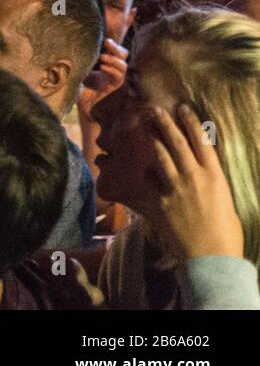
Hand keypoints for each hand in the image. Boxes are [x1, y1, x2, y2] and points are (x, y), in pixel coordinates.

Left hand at [77, 39, 127, 122]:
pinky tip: (104, 68)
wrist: (86, 113)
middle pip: (122, 54)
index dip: (110, 44)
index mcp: (104, 66)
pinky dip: (113, 70)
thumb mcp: (77, 76)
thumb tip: (64, 52)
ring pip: (123, 65)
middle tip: (107, 42)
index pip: (112, 51)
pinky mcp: (118, 88)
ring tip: (103, 57)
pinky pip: (120, 77)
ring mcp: (116, 79)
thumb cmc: (81, 95)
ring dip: (114, 59)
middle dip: (116, 47)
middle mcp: (112, 71)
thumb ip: (76, 66)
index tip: (102, 38)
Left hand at [144, 103, 243, 261]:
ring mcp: (174, 188)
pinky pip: (148, 180)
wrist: (211, 257)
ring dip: (152, 139)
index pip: (202, 142)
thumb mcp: (224, 201)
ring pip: (160, 156)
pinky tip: (140, 166)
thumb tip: (201, 173)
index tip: (182, 108)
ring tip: (145, 126)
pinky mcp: (159, 201)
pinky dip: (145, 172)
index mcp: (215, 177)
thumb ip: (211, 184)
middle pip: (177, 143)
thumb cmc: (226, 233)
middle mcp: (194, 177)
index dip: (191, 123)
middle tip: (154, 109)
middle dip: (165, 123)